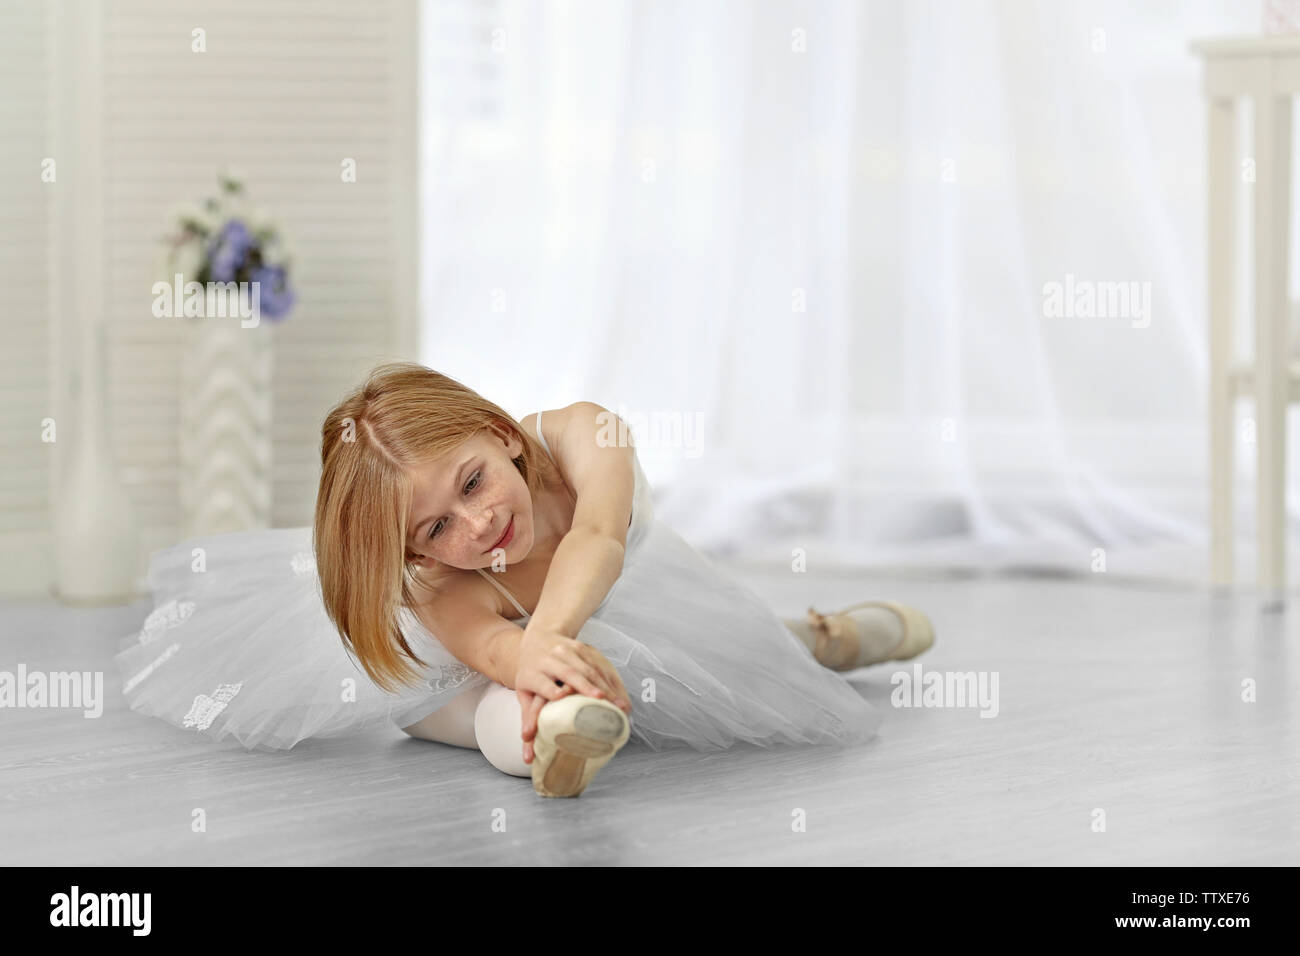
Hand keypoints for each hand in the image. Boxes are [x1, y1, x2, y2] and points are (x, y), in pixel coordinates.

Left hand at [514, 626, 631, 763]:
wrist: (540, 637)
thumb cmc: (532, 673)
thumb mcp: (525, 693)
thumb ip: (528, 719)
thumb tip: (527, 753)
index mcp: (532, 672)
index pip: (542, 682)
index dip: (551, 690)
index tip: (561, 697)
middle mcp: (549, 658)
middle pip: (568, 673)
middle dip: (585, 685)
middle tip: (600, 700)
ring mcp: (567, 650)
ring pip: (588, 668)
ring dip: (604, 685)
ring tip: (618, 703)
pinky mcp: (582, 646)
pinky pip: (599, 664)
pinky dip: (611, 680)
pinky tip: (620, 694)